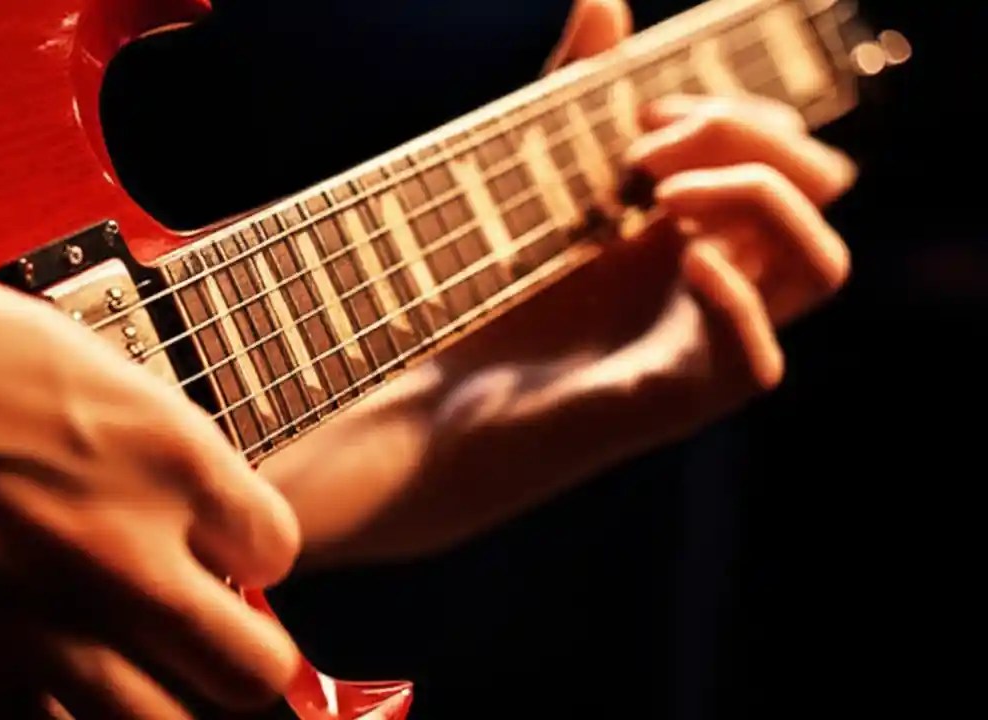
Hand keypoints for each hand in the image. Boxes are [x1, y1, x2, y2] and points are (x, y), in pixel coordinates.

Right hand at [0, 156, 300, 717]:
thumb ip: (157, 446)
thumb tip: (197, 505)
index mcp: (163, 458)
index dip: (254, 551)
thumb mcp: (80, 361)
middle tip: (207, 633)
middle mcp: (114, 556)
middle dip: (240, 653)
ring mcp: (30, 630)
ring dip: (153, 697)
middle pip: (249, 672)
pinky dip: (41, 710)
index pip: (277, 549)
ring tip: (126, 664)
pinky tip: (26, 674)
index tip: (228, 549)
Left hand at [327, 0, 857, 551]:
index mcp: (694, 228)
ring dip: (760, 200)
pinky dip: (737, 300)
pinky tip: (678, 258)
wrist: (426, 404)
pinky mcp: (675, 402)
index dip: (734, 111)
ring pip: (822, 263)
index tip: (636, 115)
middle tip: (644, 150)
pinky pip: (760, 361)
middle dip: (750, 138)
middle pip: (820, 191)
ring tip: (661, 194)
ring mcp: (703, 343)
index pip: (784, 152)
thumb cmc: (480, 299)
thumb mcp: (531, 181)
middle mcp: (716, 281)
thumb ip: (572, 94)